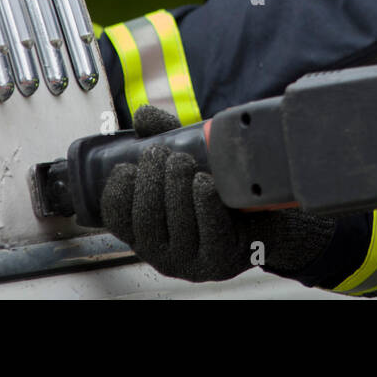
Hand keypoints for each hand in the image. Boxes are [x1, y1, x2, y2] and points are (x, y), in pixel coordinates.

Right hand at [101, 105, 334, 282]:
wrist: (260, 220)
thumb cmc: (213, 193)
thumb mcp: (185, 164)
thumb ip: (163, 137)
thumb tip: (143, 116)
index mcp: (146, 232)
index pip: (116, 219)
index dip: (116, 192)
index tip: (127, 167)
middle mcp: (163, 253)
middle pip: (146, 219)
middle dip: (149, 180)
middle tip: (160, 154)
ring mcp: (191, 260)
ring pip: (177, 224)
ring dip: (176, 186)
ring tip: (182, 161)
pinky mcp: (220, 258)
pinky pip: (210, 231)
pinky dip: (204, 202)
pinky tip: (204, 182)